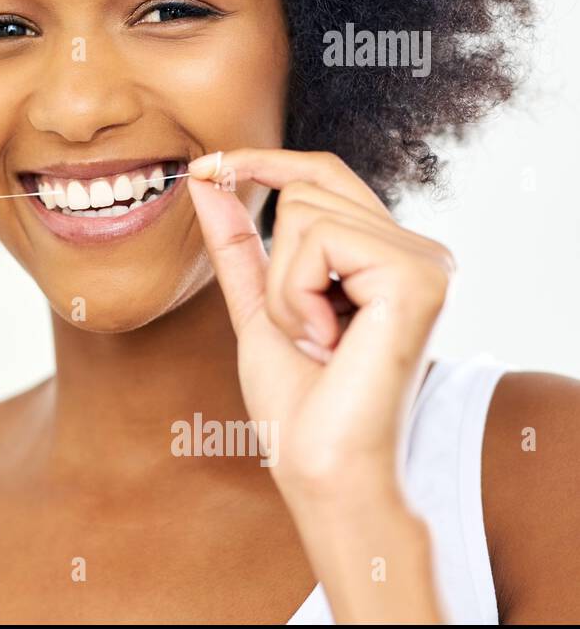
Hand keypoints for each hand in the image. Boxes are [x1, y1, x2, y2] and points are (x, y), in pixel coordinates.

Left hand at [187, 149, 455, 498]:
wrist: (322, 467)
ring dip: (282, 287)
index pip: (322, 172)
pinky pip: (317, 241)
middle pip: (306, 186)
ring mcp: (425, 259)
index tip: (203, 167)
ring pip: (303, 211)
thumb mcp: (258, 304)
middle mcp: (419, 249)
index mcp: (388, 255)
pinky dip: (296, 296)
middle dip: (273, 259)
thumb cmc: (296, 403)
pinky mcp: (417, 275)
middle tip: (300, 331)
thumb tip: (206, 178)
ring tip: (316, 342)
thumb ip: (238, 242)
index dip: (261, 160)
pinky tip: (327, 343)